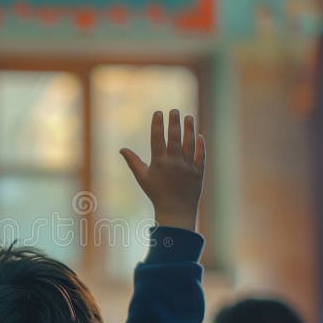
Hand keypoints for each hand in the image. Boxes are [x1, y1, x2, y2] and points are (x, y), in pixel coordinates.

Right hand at [120, 109, 205, 230]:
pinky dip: (200, 145)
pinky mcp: (199, 172)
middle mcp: (174, 163)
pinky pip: (200, 155)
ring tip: (188, 117)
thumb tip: (121, 149)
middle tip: (174, 110)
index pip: (158, 139)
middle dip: (174, 122)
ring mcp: (188, 167)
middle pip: (175, 138)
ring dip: (189, 129)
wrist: (176, 211)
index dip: (157, 124)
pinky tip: (199, 136)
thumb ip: (133, 162)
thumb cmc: (156, 194)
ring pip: (189, 144)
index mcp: (159, 163)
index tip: (158, 112)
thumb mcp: (142, 178)